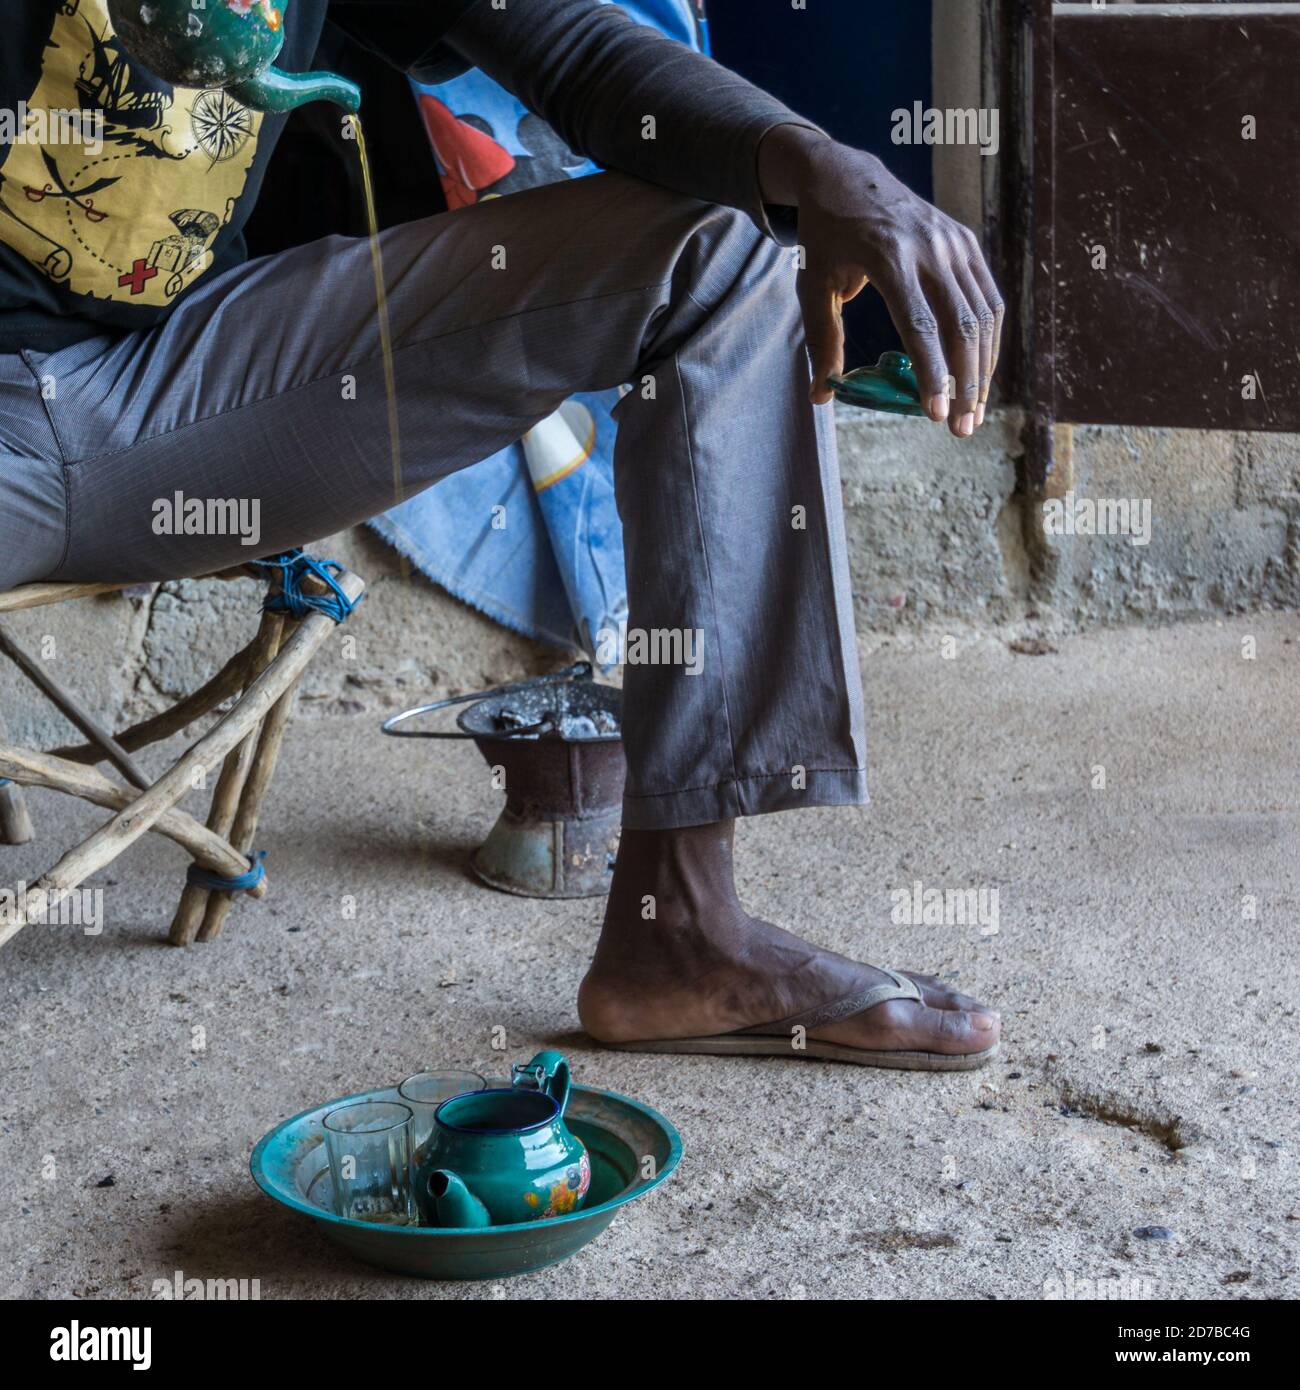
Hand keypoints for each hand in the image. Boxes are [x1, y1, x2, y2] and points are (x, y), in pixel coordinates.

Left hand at [760, 127, 1004, 435]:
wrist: (847, 175)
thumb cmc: (825, 237)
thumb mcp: (812, 285)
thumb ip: (822, 340)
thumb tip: (821, 396)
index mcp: (889, 256)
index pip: (920, 325)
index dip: (932, 373)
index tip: (936, 414)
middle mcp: (931, 247)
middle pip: (961, 325)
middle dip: (965, 382)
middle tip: (961, 428)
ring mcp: (954, 242)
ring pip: (983, 315)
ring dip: (983, 368)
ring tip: (973, 411)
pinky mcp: (966, 242)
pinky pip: (987, 298)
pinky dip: (987, 340)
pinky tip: (979, 373)